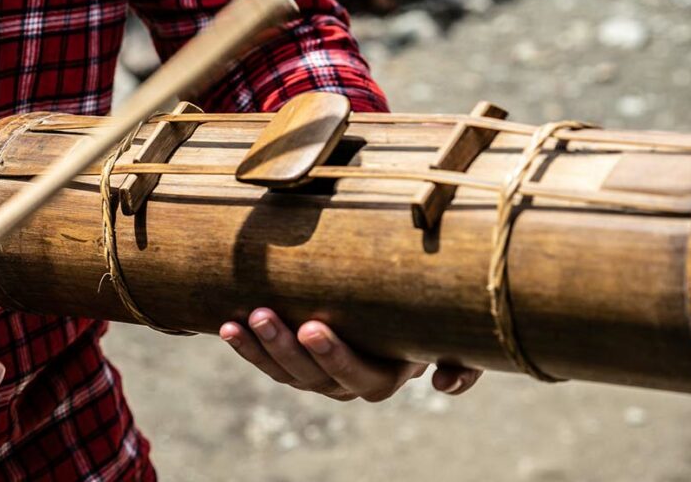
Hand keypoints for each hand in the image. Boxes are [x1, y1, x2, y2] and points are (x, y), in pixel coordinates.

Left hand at [220, 308, 481, 401]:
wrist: (403, 305)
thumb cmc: (425, 316)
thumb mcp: (455, 337)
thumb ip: (464, 362)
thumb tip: (446, 385)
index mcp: (384, 376)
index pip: (357, 375)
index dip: (333, 356)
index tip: (312, 328)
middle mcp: (347, 383)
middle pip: (311, 375)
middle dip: (284, 347)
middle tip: (264, 315)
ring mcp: (317, 375)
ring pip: (283, 371)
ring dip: (258, 348)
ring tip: (237, 321)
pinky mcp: (294, 362)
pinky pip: (267, 362)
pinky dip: (246, 346)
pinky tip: (226, 327)